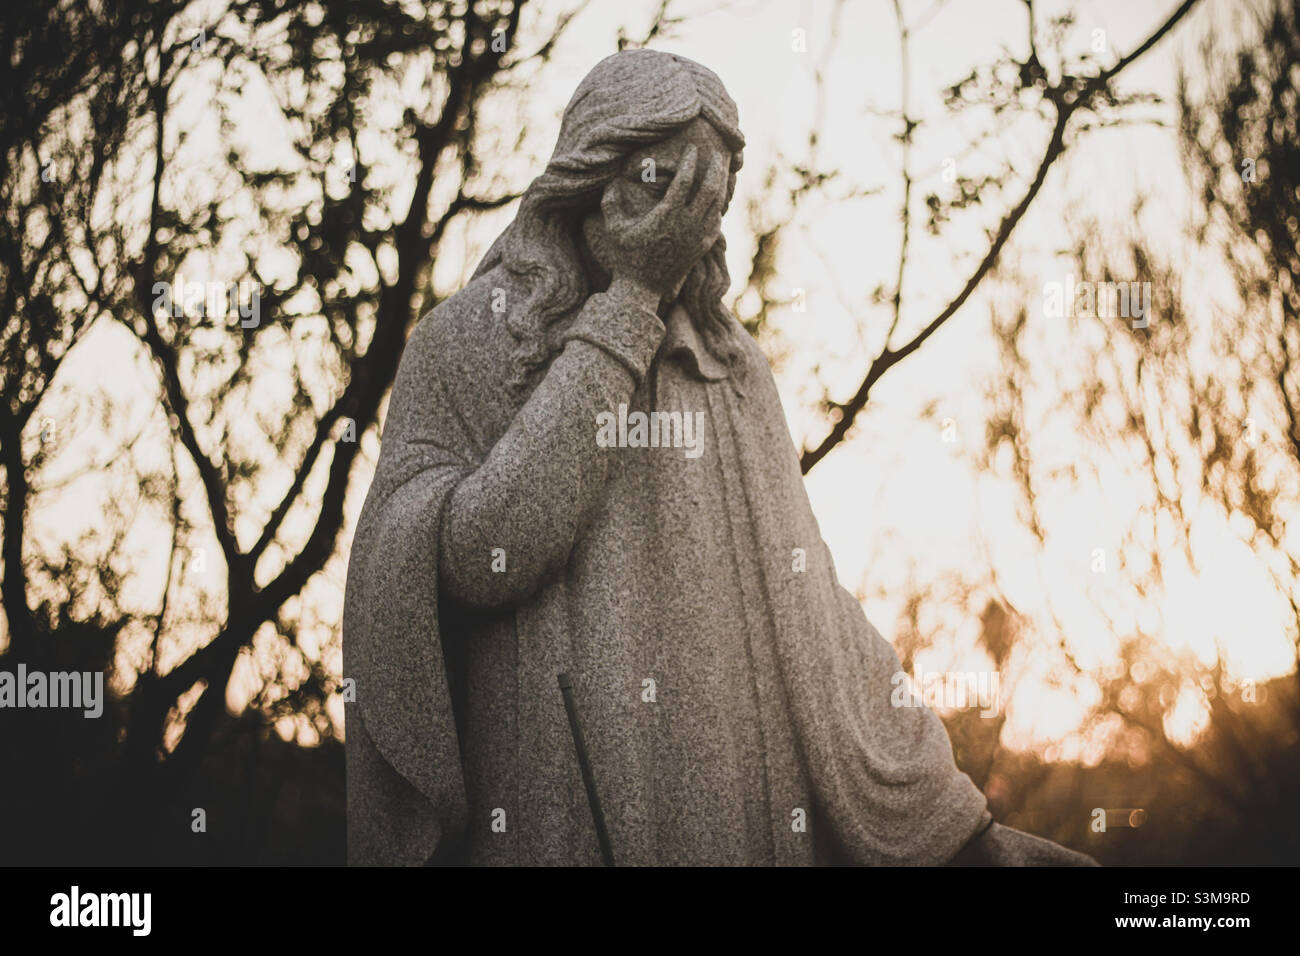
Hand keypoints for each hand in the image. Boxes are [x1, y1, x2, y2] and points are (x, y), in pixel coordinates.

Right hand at [596, 144, 727, 301]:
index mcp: (666, 216)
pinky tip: (716, 201)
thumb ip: (611, 203)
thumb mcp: (614, 229)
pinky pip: (716, 223)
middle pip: (708, 189)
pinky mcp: (701, 248)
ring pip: (716, 205)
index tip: (691, 148)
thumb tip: (611, 182)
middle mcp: (686, 225)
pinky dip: (718, 208)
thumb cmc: (625, 258)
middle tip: (716, 154)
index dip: (689, 161)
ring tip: (720, 171)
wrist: (641, 290)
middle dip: (713, 168)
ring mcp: (696, 237)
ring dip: (720, 186)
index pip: (684, 180)